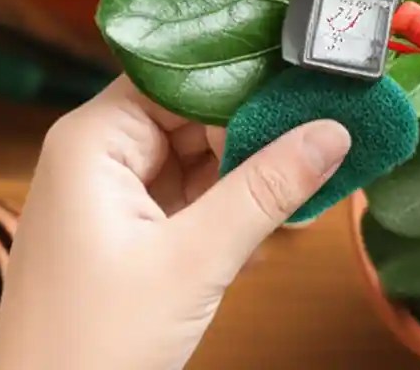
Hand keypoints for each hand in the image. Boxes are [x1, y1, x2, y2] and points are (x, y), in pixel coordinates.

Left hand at [0, 76, 350, 369]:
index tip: (307, 92)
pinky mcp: (131, 228)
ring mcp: (114, 193)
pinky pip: (194, 193)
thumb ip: (267, 190)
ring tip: (303, 185)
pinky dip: (233, 204)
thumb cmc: (89, 348)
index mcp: (92, 141)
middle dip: (256, 131)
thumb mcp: (194, 261)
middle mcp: (98, 155)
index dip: (244, 82)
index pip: (181, 78)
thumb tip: (330, 131)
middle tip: (322, 140)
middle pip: (195, 112)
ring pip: (201, 154)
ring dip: (250, 171)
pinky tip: (272, 220)